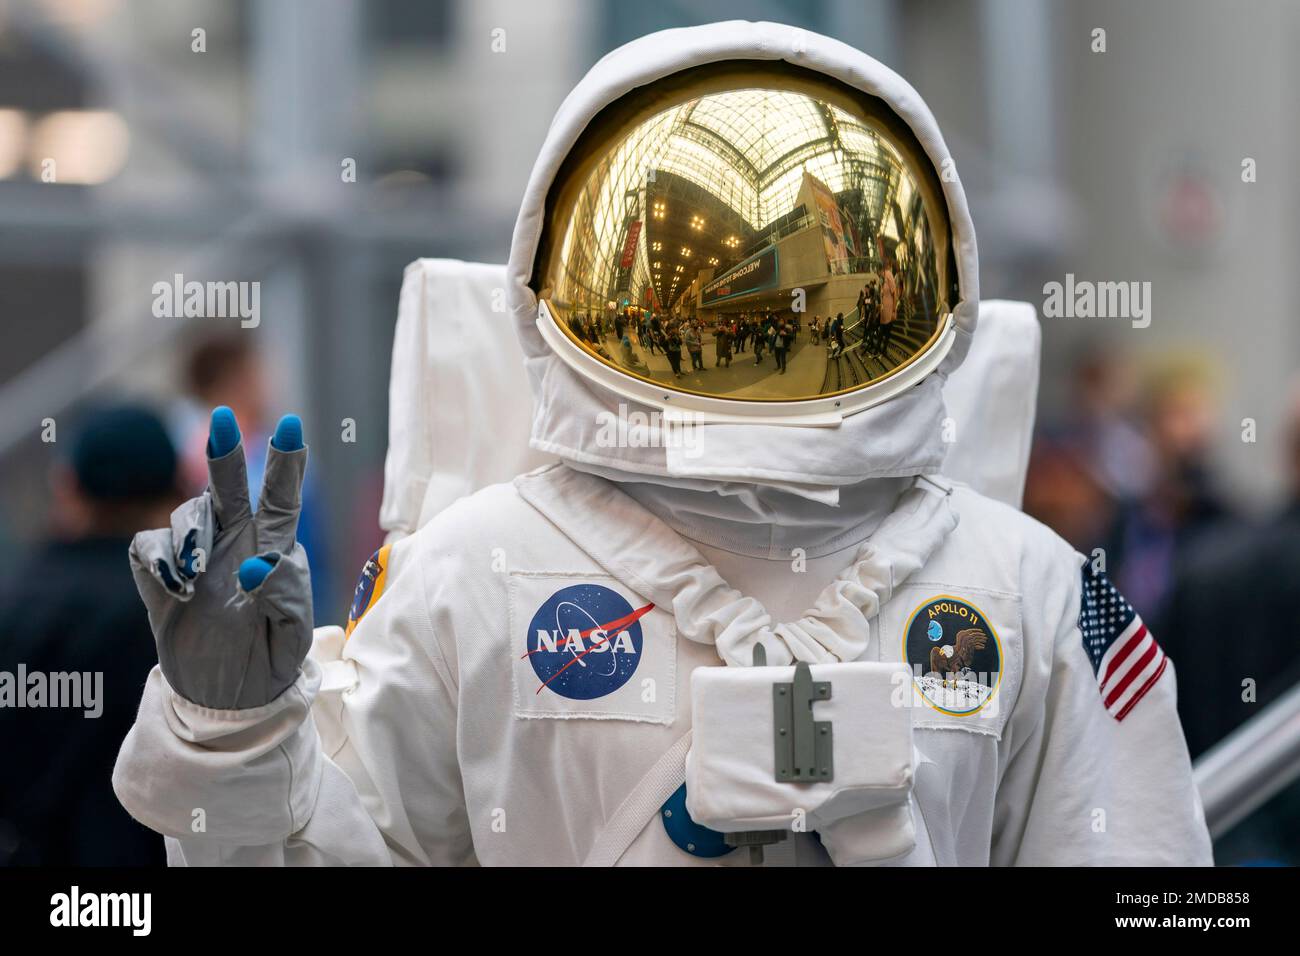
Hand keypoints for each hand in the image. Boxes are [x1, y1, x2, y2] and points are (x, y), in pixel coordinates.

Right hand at [129, 406, 312, 709]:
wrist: (229, 698)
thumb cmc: (271, 661)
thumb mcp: (289, 635)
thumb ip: (282, 596)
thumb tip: (260, 563)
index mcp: (275, 551)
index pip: (282, 499)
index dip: (286, 462)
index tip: (290, 424)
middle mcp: (236, 543)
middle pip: (228, 488)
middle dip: (223, 454)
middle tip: (222, 421)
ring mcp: (198, 558)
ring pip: (186, 516)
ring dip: (190, 536)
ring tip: (194, 578)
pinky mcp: (162, 579)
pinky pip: (148, 547)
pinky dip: (158, 561)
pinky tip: (175, 588)